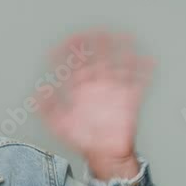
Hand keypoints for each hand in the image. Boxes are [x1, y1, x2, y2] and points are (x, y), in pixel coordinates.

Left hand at [34, 29, 153, 174]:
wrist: (104, 154)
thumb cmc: (83, 139)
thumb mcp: (59, 126)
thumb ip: (47, 109)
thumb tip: (37, 93)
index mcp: (79, 88)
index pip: (73, 63)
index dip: (70, 50)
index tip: (69, 40)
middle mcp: (97, 85)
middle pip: (97, 57)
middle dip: (96, 43)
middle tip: (96, 30)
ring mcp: (113, 90)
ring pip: (118, 63)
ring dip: (122, 50)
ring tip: (125, 37)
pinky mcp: (129, 99)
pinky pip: (139, 82)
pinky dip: (144, 72)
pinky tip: (148, 62)